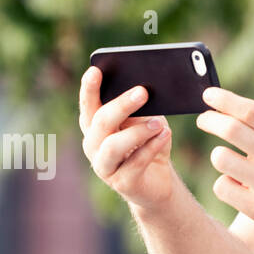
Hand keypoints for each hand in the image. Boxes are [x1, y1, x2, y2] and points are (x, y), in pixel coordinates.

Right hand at [79, 66, 175, 210]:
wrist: (158, 180)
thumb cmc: (148, 142)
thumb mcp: (145, 119)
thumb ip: (139, 107)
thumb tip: (143, 89)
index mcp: (94, 125)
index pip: (87, 104)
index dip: (89, 88)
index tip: (95, 70)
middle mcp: (93, 145)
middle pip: (101, 122)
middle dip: (122, 105)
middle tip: (143, 91)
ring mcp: (104, 166)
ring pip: (114, 145)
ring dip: (138, 131)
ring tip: (159, 123)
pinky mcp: (122, 183)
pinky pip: (135, 163)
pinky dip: (152, 147)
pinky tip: (165, 135)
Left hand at [196, 86, 253, 240]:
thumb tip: (222, 105)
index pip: (251, 111)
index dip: (224, 100)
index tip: (208, 94)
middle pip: (232, 130)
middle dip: (210, 121)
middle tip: (204, 119)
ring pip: (221, 158)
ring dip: (219, 155)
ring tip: (229, 159)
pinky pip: (221, 186)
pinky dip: (225, 183)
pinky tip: (239, 186)